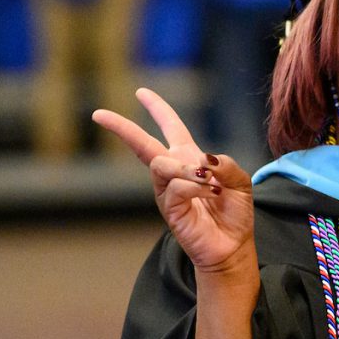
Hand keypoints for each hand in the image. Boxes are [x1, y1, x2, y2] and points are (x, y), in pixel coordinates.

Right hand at [94, 88, 253, 276]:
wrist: (232, 245)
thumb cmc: (234, 212)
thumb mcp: (240, 181)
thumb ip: (226, 164)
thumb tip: (204, 162)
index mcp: (189, 158)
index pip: (170, 127)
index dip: (157, 108)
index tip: (141, 93)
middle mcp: (172, 172)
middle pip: (142, 144)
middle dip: (121, 127)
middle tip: (98, 115)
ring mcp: (167, 191)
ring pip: (162, 165)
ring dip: (186, 169)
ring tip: (207, 181)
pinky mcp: (168, 209)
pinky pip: (176, 188)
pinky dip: (196, 187)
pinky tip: (211, 194)